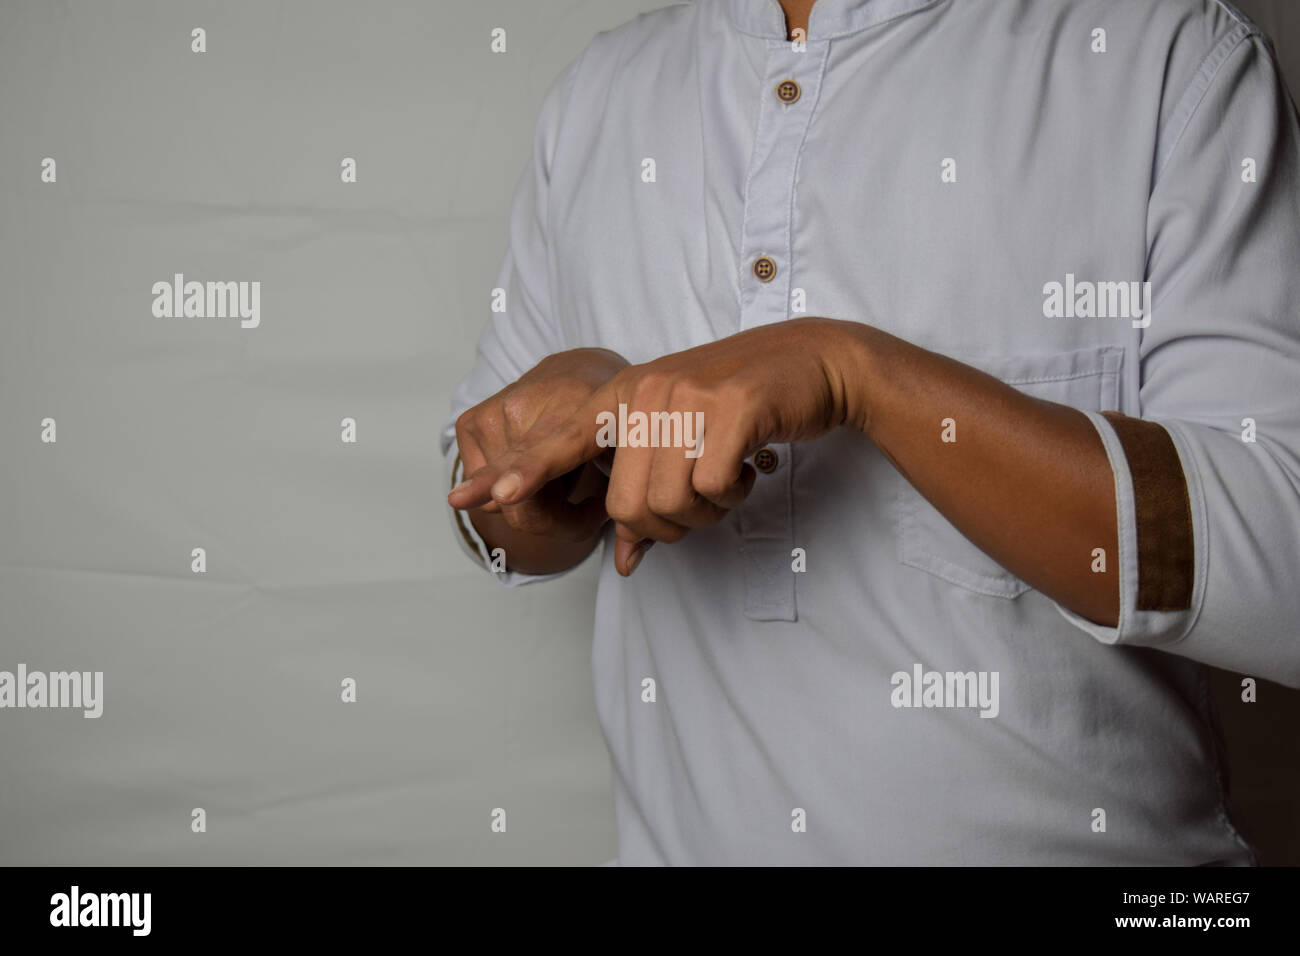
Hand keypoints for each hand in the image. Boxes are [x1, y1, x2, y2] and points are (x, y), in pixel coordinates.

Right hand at [449, 347, 626, 543]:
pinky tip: (538, 471)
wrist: (579, 369)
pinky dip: (511, 496)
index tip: (504, 493)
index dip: (525, 475)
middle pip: (519, 500)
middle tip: (592, 513)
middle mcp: (528, 402)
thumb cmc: (610, 419)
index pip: (547, 451)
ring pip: (500, 505)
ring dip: (536, 507)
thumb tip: (626, 565)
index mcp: (578, 407)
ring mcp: (495, 409)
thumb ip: (629, 506)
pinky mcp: (471, 421)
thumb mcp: (634, 457)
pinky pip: (485, 494)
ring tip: (564, 475)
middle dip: (557, 521)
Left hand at [451, 319, 863, 573]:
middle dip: (667, 526)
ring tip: (728, 477)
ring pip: (669, 502)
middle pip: (628, 506)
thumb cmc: (742, 409)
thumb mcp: (683, 444)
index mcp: (623, 395)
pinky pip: (712, 487)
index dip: (521, 471)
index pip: (561, 439)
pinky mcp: (728, 407)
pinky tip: (749, 465)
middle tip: (703, 502)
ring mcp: (685, 396)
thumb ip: (645, 495)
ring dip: (706, 511)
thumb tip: (623, 563)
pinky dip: (734, 493)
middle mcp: (645, 390)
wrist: (812, 362)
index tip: (473, 497)